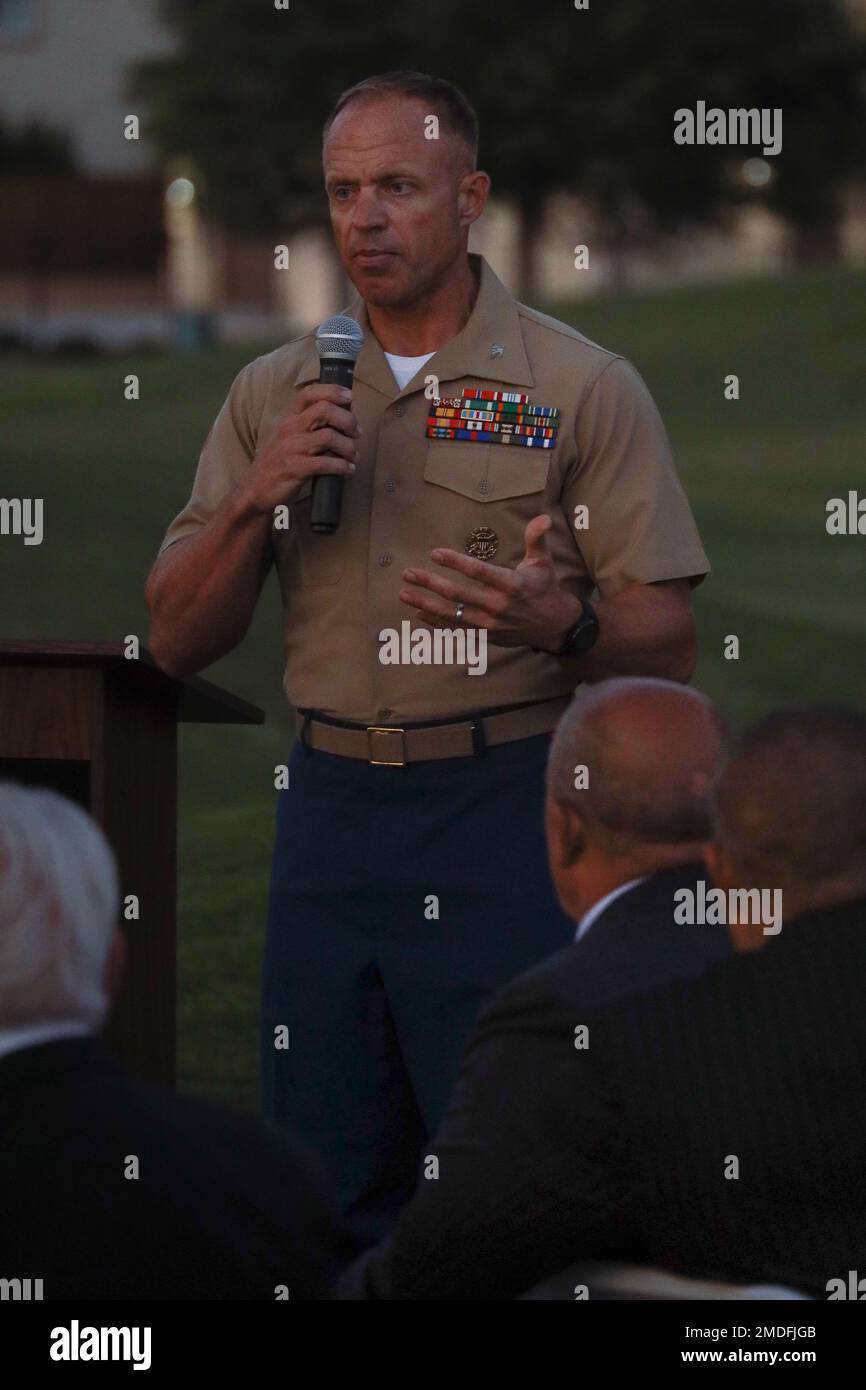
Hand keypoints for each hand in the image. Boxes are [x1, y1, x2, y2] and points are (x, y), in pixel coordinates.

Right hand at [239, 383, 360, 514]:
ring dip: (348, 446)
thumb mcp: (289, 437)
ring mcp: (292, 448)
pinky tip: (348, 469)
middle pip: (324, 410)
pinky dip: (342, 466)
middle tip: (357, 433)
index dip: (332, 390)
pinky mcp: (295, 468)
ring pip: (328, 436)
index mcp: (289, 419)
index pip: (308, 393)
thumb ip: (310, 426)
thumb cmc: (278, 462)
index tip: (349, 396)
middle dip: (348, 420)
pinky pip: (325, 463)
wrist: (255, 489)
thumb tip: (344, 417)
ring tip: (353, 456)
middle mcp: (290, 429)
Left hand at [399, 514, 583, 650]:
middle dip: (431, 583)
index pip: (479, 572)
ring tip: (404, 593)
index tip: (435, 553)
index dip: (456, 562)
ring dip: (426, 604)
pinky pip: (457, 630)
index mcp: (511, 585)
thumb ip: (537, 538)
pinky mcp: (486, 636)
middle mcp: (498, 606)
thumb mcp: (543, 561)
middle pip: (459, 594)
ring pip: (453, 614)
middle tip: (408, 574)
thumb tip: (543, 517)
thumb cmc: (544, 588)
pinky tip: (418, 612)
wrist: (553, 625)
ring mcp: (490, 624)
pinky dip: (436, 623)